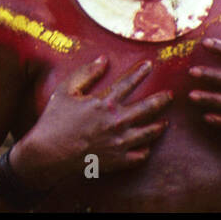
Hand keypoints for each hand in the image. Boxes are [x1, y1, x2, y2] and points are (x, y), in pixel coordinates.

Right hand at [9, 58, 171, 190]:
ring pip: (148, 133)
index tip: (150, 65)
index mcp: (105, 103)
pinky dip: (145, 151)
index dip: (140, 72)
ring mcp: (120, 142)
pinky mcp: (118, 160)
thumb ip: (86, 74)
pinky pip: (139, 156)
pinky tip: (147, 147)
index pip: (128, 83)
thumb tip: (103, 59)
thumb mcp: (66, 91)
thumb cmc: (55, 120)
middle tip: (170, 95)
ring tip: (166, 122)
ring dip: (159, 126)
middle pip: (147, 108)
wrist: (50, 153)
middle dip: (161, 100)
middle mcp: (118, 122)